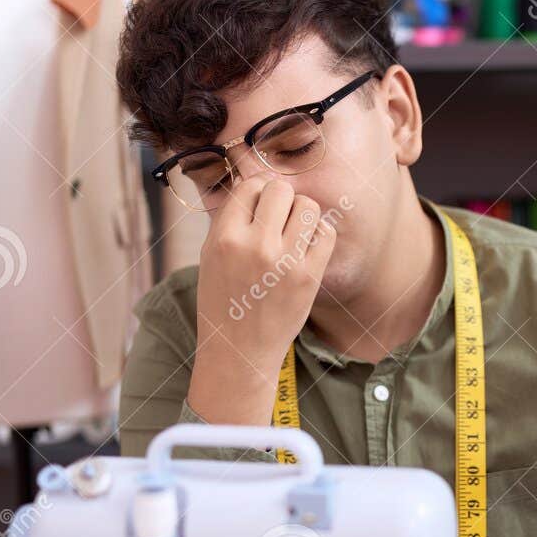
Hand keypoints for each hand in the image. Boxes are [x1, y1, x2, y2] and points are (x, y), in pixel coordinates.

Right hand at [187, 176, 336, 424]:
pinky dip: (319, 235)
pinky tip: (307, 248)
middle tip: (278, 220)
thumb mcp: (210, 257)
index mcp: (224, 238)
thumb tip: (256, 186)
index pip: (249, 186)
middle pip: (280, 189)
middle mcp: (254, 245)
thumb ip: (230, 221)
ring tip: (294, 232)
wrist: (239, 351)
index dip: (257, 193)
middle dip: (282, 200)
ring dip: (303, 214)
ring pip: (307, 206)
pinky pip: (326, 233)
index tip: (259, 209)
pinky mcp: (309, 277)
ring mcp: (284, 261)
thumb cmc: (223, 302)